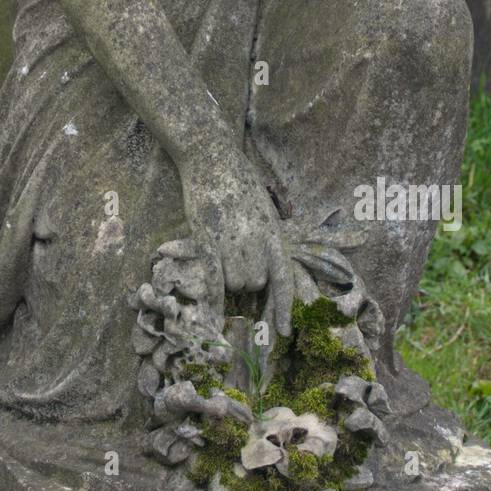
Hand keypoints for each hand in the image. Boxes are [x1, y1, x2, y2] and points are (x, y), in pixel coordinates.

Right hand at [179, 145, 292, 335]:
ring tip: (220, 247)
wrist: (211, 157)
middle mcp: (256, 243)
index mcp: (274, 234)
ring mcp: (231, 243)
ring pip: (232, 283)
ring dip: (226, 277)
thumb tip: (264, 272)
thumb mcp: (264, 210)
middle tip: (235, 254)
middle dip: (245, 278)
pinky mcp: (206, 240)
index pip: (283, 281)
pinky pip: (212, 279)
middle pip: (254, 284)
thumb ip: (267, 240)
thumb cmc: (238, 181)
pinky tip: (213, 319)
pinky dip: (213, 301)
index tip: (283, 333)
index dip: (284, 309)